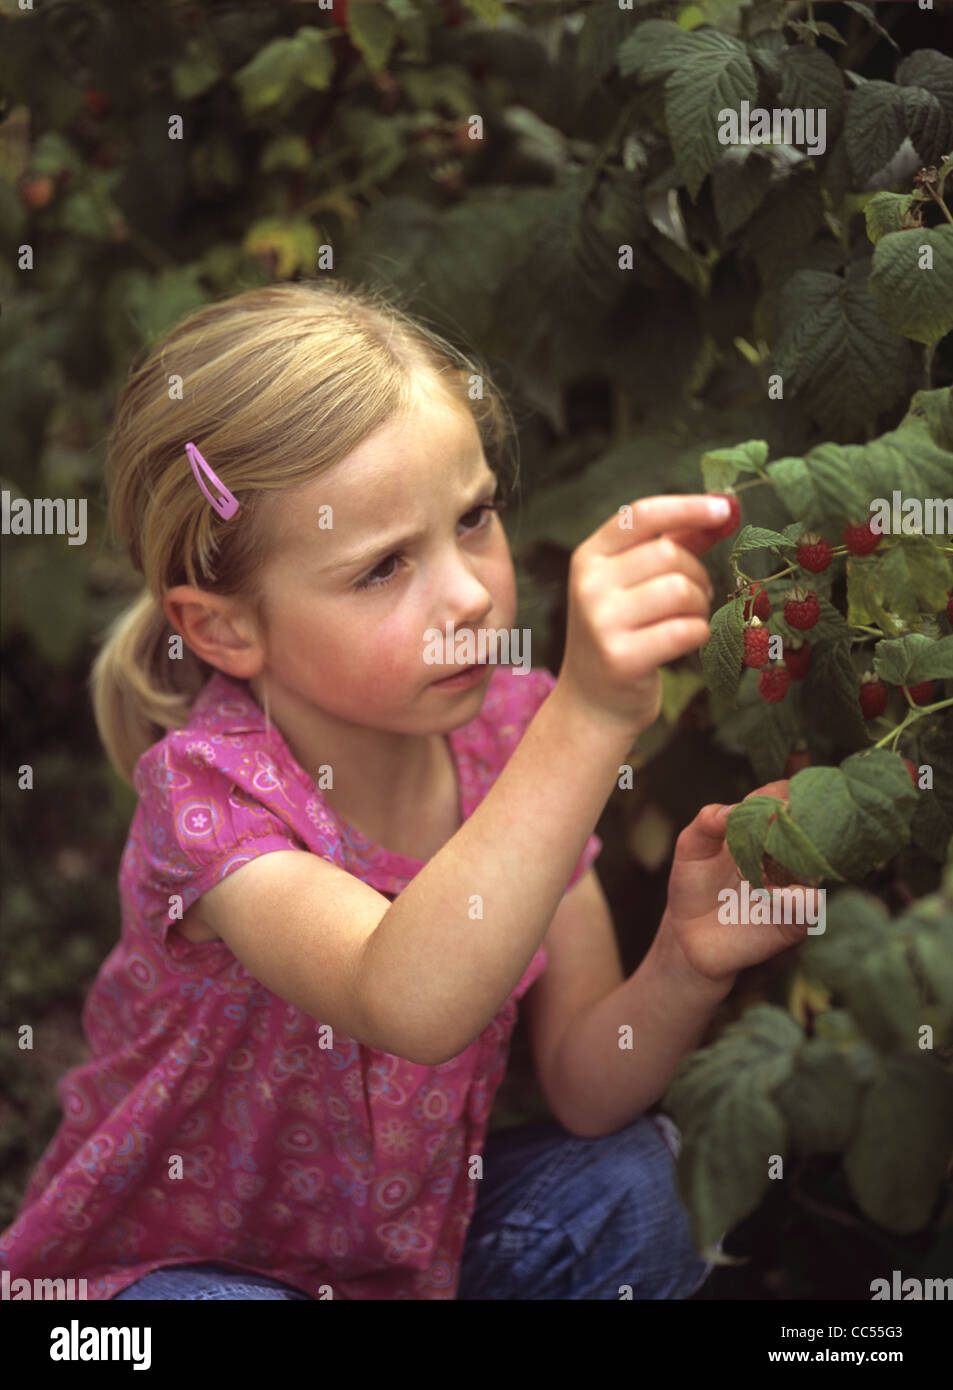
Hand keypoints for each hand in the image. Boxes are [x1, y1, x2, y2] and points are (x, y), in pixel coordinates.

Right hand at [556, 494, 733, 734]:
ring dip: (699, 608)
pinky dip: (699, 634)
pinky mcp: (621, 657)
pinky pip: (686, 630)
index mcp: (589, 556)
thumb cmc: (622, 634)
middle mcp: (589, 584)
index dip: (687, 507)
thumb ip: (674, 544)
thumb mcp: (634, 584)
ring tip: (689, 620)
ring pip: (680, 591)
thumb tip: (723, 509)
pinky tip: (685, 642)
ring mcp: (601, 621)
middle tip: (698, 597)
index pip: (641, 515)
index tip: (726, 507)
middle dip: (698, 575)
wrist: (592, 703)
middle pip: (669, 555)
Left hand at [657, 779, 818, 989]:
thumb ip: (707, 823)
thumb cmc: (693, 884)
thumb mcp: (691, 848)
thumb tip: (732, 809)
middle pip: (810, 827)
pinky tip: (775, 894)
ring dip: (799, 858)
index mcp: (762, 828)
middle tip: (783, 824)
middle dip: (800, 822)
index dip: (779, 794)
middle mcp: (785, 852)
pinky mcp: (797, 918)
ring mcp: (795, 884)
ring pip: (817, 863)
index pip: (783, 799)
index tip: (767, 801)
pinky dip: (798, 897)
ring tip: (768, 864)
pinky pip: (811, 904)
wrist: (689, 936)